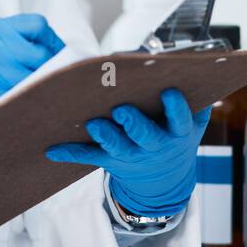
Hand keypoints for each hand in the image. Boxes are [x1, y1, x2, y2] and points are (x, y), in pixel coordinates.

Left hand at [44, 88, 209, 216]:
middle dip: (134, 124)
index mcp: (176, 133)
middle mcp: (155, 147)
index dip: (176, 108)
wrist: (165, 180)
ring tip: (94, 123)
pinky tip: (52, 149)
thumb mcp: (192, 124)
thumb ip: (195, 100)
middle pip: (146, 137)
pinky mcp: (111, 161)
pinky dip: (70, 153)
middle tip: (122, 109)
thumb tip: (193, 67)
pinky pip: (90, 157)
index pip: (179, 120)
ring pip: (117, 147)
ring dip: (105, 136)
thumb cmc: (175, 136)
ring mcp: (132, 156)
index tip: (168, 92)